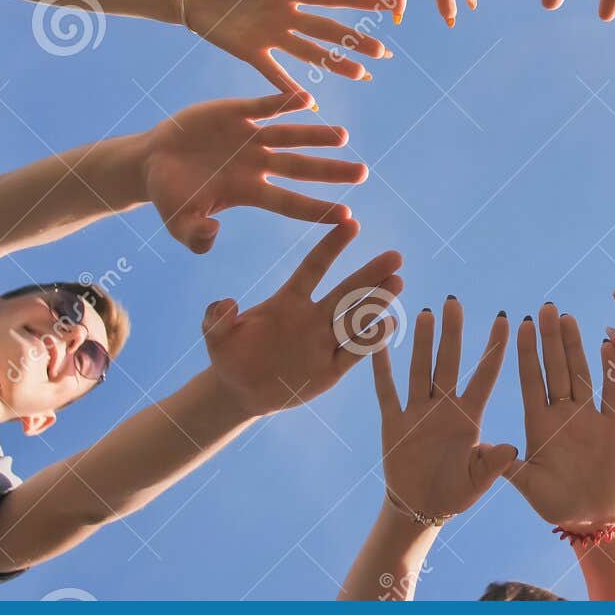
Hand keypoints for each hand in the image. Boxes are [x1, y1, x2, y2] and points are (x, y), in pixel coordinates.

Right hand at [142, 94, 367, 252]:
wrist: (150, 161)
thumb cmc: (169, 197)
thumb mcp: (179, 224)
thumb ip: (196, 236)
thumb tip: (214, 237)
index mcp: (249, 192)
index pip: (290, 204)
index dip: (316, 210)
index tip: (347, 217)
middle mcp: (257, 165)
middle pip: (301, 168)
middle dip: (331, 171)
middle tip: (363, 173)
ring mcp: (249, 138)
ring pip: (290, 136)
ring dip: (316, 135)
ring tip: (343, 136)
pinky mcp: (236, 112)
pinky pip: (265, 107)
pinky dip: (283, 102)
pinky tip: (307, 100)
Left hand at [184, 0, 391, 93]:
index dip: (358, 0)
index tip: (386, 3)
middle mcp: (285, 15)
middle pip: (328, 30)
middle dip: (356, 41)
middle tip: (383, 53)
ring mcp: (270, 36)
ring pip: (310, 53)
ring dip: (336, 64)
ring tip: (362, 75)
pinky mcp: (251, 52)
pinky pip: (275, 74)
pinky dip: (291, 89)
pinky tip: (312, 103)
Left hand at [201, 219, 402, 417]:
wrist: (240, 391)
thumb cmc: (229, 356)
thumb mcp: (217, 337)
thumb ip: (217, 318)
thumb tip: (225, 302)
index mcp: (288, 301)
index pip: (314, 268)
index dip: (331, 246)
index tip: (351, 222)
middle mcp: (313, 317)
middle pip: (346, 291)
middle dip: (371, 273)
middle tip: (395, 257)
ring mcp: (325, 342)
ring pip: (357, 318)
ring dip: (377, 301)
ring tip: (397, 282)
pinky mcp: (332, 370)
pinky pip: (356, 352)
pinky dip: (373, 339)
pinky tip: (390, 323)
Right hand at [372, 299, 515, 519]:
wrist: (421, 508)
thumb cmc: (456, 493)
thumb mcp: (478, 481)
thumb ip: (492, 464)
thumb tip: (510, 449)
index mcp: (470, 417)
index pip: (485, 375)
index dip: (495, 348)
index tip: (506, 318)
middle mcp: (445, 407)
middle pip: (449, 362)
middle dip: (452, 333)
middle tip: (454, 302)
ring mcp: (418, 412)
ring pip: (420, 370)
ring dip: (422, 343)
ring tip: (425, 313)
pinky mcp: (394, 423)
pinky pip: (387, 391)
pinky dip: (381, 368)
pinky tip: (378, 343)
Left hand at [505, 304, 614, 529]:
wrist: (589, 517)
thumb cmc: (555, 504)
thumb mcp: (529, 486)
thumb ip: (510, 468)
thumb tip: (488, 446)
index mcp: (538, 424)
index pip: (531, 380)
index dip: (527, 353)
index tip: (521, 324)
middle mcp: (562, 414)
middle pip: (556, 369)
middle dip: (551, 339)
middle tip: (546, 307)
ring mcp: (588, 417)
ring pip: (581, 373)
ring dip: (576, 346)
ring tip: (569, 318)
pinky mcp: (613, 426)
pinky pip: (612, 393)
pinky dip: (611, 371)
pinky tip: (608, 347)